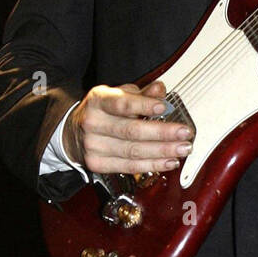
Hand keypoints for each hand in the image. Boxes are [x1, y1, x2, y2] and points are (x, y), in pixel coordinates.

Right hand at [63, 79, 193, 174]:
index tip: (165, 107)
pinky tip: (168, 161)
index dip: (144, 105)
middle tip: (185, 133)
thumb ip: (140, 94)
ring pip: (133, 151)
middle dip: (162, 133)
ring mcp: (93, 146)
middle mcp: (93, 123)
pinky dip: (152, 165)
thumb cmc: (102, 112)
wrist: (72, 133)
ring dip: (162, 151)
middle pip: (131, 130)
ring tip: (182, 149)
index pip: (122, 103)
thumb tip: (160, 90)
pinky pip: (129, 166)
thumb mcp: (117, 95)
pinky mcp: (97, 164)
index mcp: (98, 101)